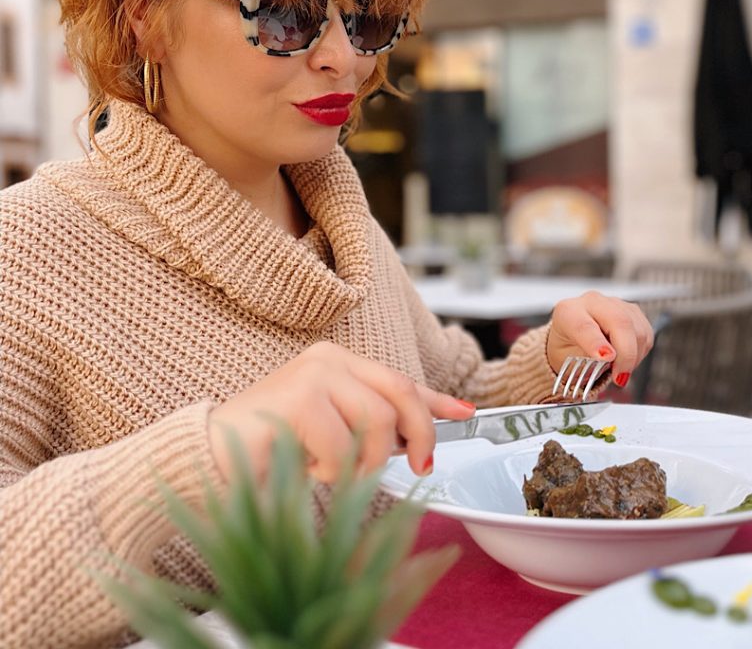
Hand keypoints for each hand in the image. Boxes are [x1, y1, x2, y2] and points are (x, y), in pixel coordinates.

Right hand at [208, 342, 474, 482]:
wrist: (207, 455)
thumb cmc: (269, 448)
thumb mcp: (332, 434)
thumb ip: (370, 427)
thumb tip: (419, 439)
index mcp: (339, 363)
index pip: (400, 380)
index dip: (436, 400)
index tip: (465, 414)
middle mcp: (329, 359)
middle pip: (399, 395)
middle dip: (417, 434)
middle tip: (419, 467)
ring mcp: (313, 374)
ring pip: (376, 422)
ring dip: (365, 461)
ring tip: (335, 470)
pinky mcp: (298, 399)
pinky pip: (342, 444)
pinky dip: (334, 469)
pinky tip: (311, 469)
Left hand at [546, 292, 654, 390]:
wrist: (572, 339)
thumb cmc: (568, 348)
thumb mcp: (567, 360)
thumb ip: (585, 360)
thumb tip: (607, 360)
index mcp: (569, 312)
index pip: (584, 325)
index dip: (596, 343)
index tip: (605, 358)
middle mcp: (592, 303)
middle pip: (620, 321)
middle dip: (625, 353)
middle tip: (620, 376)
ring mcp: (615, 304)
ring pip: (637, 329)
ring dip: (633, 356)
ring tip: (619, 368)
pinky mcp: (632, 311)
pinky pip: (646, 334)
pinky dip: (640, 352)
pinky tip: (625, 357)